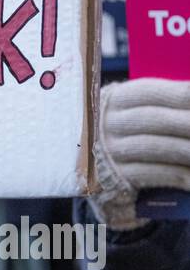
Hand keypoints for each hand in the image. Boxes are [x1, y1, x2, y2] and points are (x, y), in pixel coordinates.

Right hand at [93, 78, 189, 227]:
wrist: (89, 164)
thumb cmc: (126, 130)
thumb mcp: (133, 110)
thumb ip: (162, 102)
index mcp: (115, 99)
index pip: (149, 92)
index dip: (179, 94)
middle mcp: (109, 123)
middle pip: (154, 119)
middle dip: (187, 122)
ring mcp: (111, 152)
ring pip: (156, 147)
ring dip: (187, 149)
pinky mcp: (117, 178)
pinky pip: (154, 174)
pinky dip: (181, 175)